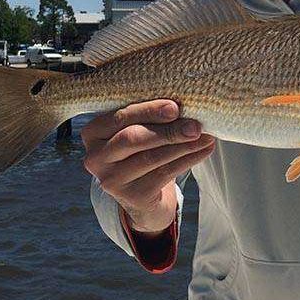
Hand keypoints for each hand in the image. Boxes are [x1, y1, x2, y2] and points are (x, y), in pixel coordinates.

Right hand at [82, 99, 214, 235]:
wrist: (140, 191)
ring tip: (206, 136)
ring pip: (151, 158)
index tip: (175, 107)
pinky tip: (204, 149)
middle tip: (195, 125)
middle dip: (167, 130)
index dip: (148, 111)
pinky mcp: (131, 196)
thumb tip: (184, 102)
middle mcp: (95, 158)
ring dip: (183, 145)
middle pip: (133, 139)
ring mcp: (111, 180)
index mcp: (93, 133)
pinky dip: (188, 160)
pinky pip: (164, 174)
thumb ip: (148, 115)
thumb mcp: (135, 128)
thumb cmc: (140, 147)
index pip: (120, 117)